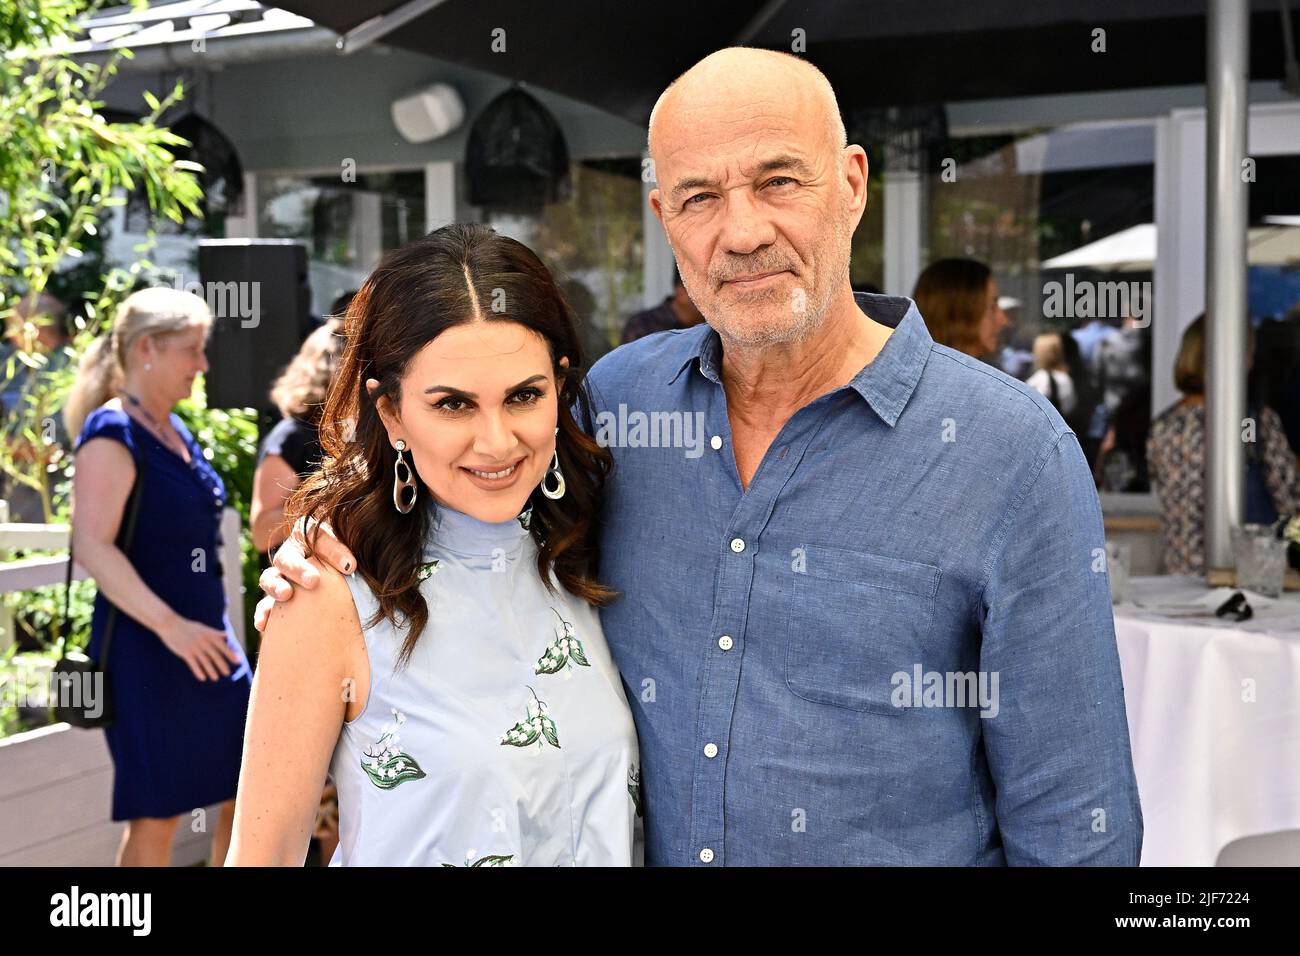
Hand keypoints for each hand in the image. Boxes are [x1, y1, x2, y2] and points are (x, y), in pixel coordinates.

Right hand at [158, 615, 242, 680]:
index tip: (238, 661)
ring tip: (216, 678)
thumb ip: (215, 633)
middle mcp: (204, 641)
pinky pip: (193, 664)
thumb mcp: (203, 628)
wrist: (170, 624)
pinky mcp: (185, 652)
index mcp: (209, 635)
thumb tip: (227, 635)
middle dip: (222, 665)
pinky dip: (198, 671)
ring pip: (205, 661)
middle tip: (227, 673)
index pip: (223, 646)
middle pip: (215, 655)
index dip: (230, 654)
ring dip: (211, 670)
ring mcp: (194, 647)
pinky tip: (202, 678)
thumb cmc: (188, 627)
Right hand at [253, 516, 354, 633]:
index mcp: (312, 537)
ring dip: (276, 585)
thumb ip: (355, 558)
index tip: (351, 566)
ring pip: (270, 577)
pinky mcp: (274, 600)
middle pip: (288, 556)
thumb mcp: (355, 557)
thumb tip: (360, 566)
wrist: (339, 583)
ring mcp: (280, 577)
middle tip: (314, 581)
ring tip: (286, 595)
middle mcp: (292, 554)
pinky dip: (263, 613)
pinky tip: (265, 624)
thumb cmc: (352, 565)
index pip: (318, 536)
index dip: (333, 550)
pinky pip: (263, 605)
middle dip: (300, 568)